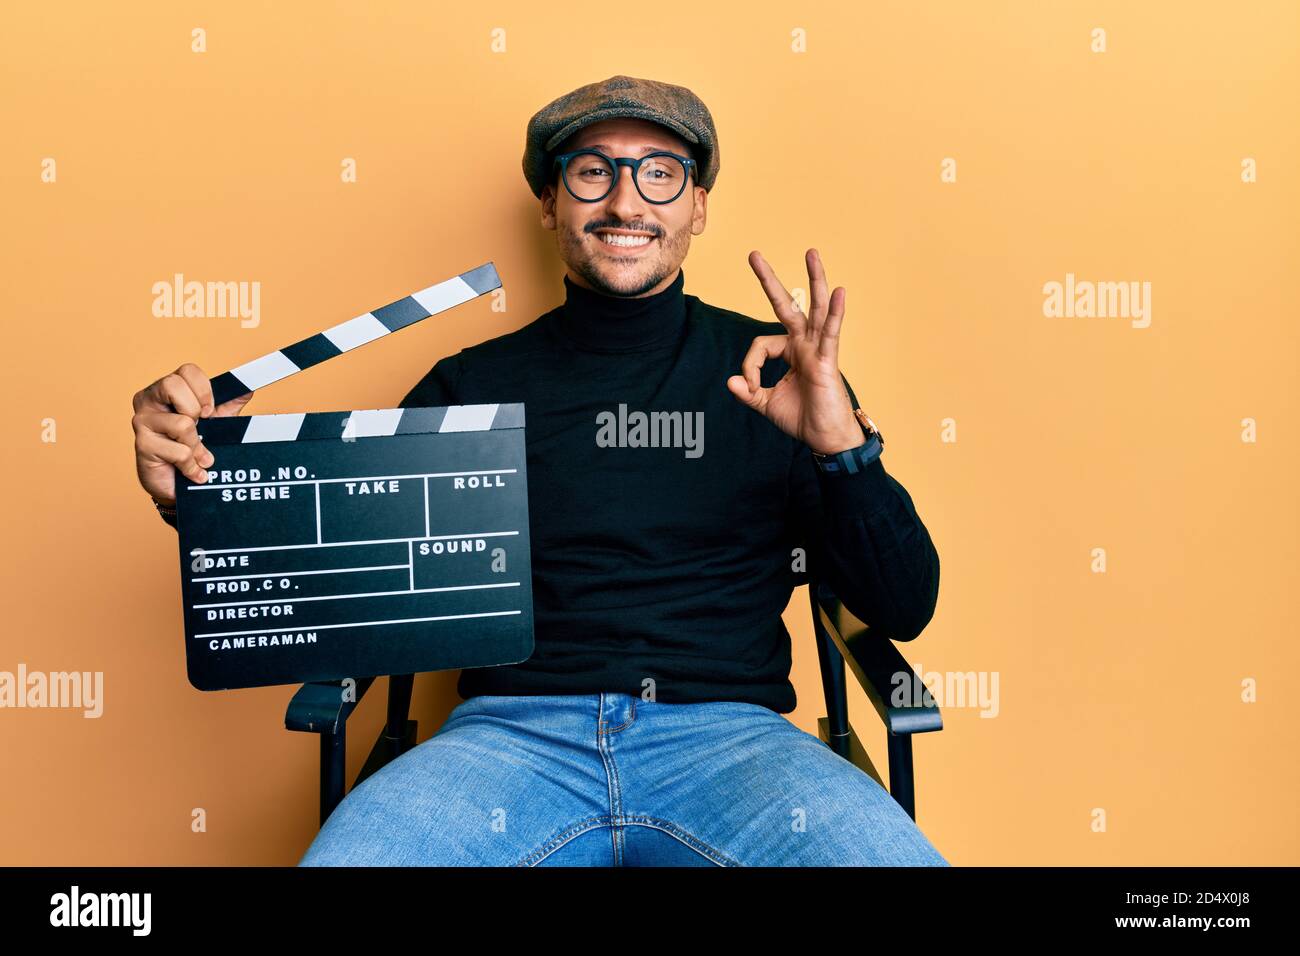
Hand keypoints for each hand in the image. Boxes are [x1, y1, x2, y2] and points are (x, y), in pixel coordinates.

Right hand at [131, 363, 253, 505]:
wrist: (179, 484)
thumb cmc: (194, 447)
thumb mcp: (216, 422)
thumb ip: (229, 404)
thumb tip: (248, 388)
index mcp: (166, 388)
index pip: (187, 370)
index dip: (204, 390)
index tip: (210, 411)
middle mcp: (149, 400)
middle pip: (173, 385)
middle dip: (195, 410)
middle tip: (200, 427)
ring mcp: (142, 421)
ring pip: (182, 423)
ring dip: (197, 446)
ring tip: (199, 456)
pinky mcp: (142, 445)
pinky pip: (180, 451)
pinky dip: (192, 465)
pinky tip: (192, 471)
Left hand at [727, 249, 864, 454]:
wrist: (825, 438)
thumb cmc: (802, 418)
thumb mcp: (766, 404)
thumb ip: (748, 392)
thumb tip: (730, 381)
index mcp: (790, 351)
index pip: (760, 344)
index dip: (750, 365)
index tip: (750, 386)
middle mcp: (804, 344)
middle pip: (787, 305)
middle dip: (769, 281)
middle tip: (753, 254)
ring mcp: (818, 349)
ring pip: (815, 308)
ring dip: (813, 280)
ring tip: (811, 253)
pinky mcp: (828, 360)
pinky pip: (831, 331)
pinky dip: (836, 312)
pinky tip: (839, 291)